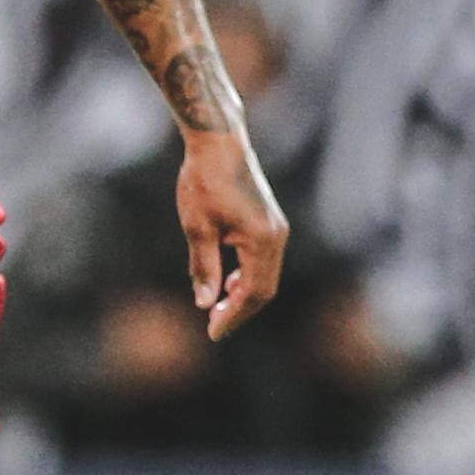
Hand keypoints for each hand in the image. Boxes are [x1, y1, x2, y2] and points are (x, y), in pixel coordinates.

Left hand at [175, 125, 287, 340]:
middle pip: (265, 289)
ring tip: (218, 309)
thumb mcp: (197, 227)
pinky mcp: (270, 222)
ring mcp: (276, 229)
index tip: (212, 332)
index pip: (252, 293)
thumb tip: (206, 304)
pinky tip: (228, 283)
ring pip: (266, 276)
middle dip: (240, 311)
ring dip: (244, 295)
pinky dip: (248, 277)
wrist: (218, 142)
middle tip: (214, 327)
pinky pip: (263, 261)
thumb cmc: (204, 181)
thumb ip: (204, 268)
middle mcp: (277, 237)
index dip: (233, 316)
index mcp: (262, 241)